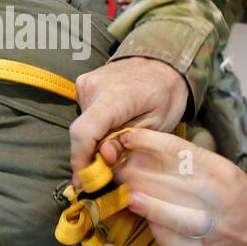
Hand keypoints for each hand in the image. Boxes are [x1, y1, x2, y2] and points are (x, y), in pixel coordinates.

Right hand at [69, 56, 187, 177]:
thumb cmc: (165, 95)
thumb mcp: (155, 125)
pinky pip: (85, 116)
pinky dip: (95, 130)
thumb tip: (103, 159)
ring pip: (82, 126)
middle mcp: (92, 87)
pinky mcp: (83, 84)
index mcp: (114, 96)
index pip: (84, 133)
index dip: (81, 161)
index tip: (86, 182)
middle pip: (82, 133)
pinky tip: (112, 130)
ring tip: (117, 145)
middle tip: (109, 171)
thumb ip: (128, 143)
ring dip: (95, 143)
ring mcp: (85, 83)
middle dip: (92, 157)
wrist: (163, 63)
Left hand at [113, 127, 246, 245]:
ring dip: (142, 200)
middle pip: (165, 179)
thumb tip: (146, 150)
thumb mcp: (224, 172)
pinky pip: (165, 236)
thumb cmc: (238, 202)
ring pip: (165, 210)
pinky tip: (146, 217)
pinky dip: (153, 225)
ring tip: (129, 193)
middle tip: (117, 167)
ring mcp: (204, 227)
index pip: (177, 150)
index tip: (126, 138)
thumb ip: (190, 161)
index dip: (146, 142)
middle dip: (135, 171)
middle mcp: (214, 197)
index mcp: (221, 172)